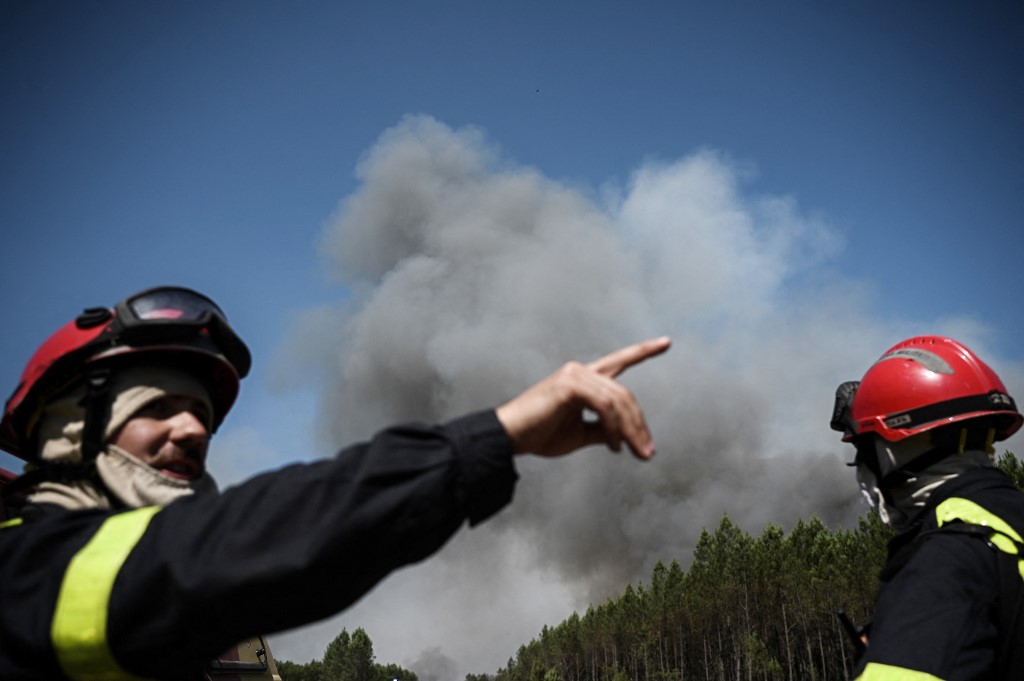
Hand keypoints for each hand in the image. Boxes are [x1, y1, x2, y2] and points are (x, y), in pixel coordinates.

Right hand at [495, 337, 670, 459]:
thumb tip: (624, 438)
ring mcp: (575, 375)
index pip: (619, 361)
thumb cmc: (539, 434)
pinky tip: (613, 446)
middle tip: (647, 453)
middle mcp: (580, 370)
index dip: (643, 351)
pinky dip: (613, 428)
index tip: (666, 342)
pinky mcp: (569, 385)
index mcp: (583, 379)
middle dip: (640, 425)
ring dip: (630, 431)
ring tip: (635, 453)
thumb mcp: (579, 434)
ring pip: (618, 401)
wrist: (510, 437)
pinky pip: (604, 406)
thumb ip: (602, 430)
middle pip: (625, 394)